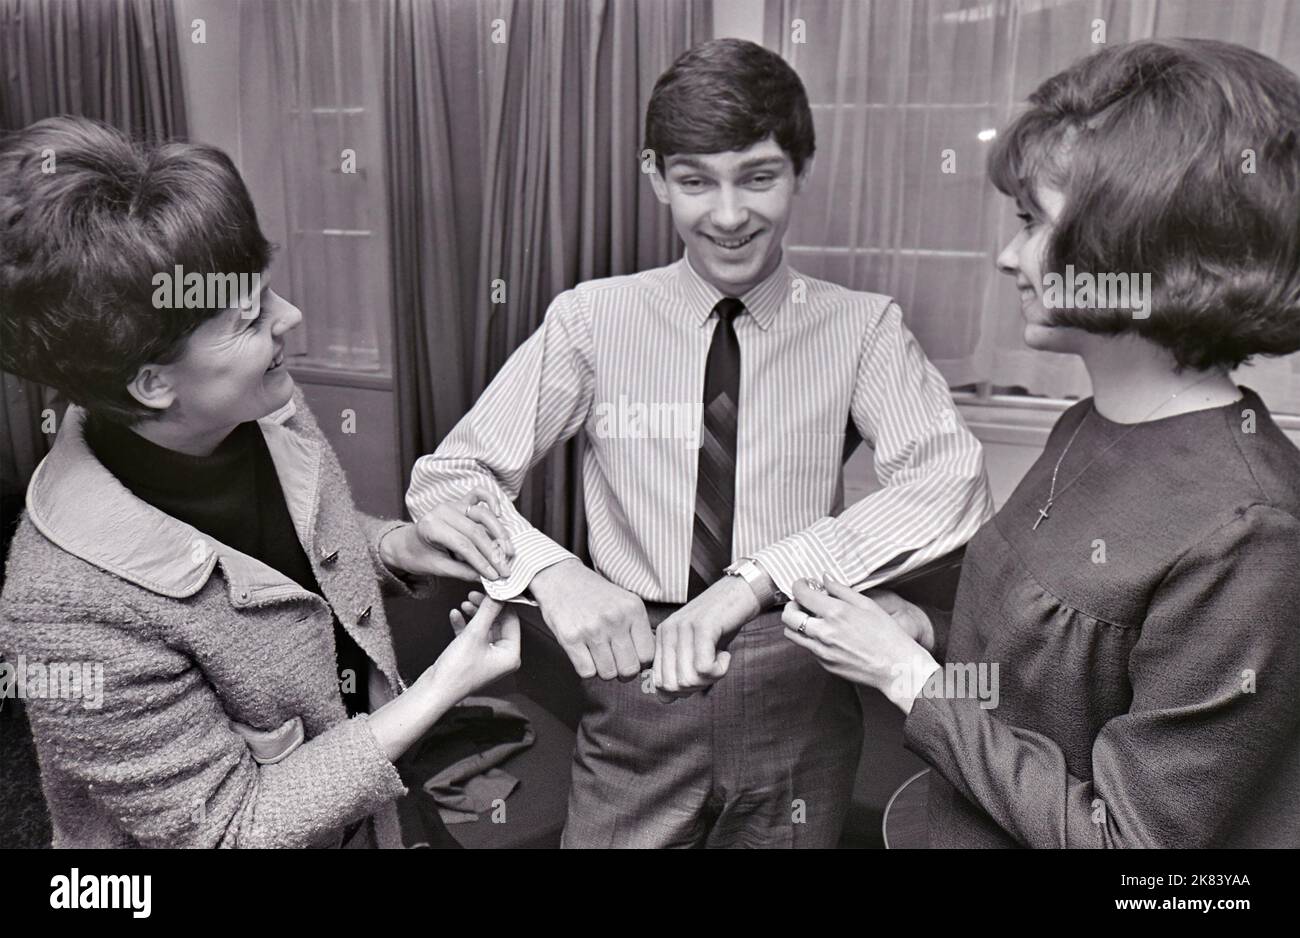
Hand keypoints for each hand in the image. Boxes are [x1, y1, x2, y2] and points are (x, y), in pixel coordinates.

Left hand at [380, 486, 514, 581]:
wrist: (406, 543)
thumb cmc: (418, 556)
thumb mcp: (436, 568)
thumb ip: (461, 572)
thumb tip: (486, 578)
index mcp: (431, 526)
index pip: (463, 545)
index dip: (481, 561)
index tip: (494, 576)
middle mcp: (442, 511)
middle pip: (475, 531)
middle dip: (493, 552)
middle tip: (506, 569)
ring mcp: (453, 504)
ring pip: (482, 514)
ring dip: (499, 532)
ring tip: (509, 551)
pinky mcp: (460, 502)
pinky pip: (478, 494)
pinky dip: (491, 500)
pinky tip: (500, 514)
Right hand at [421, 596, 520, 702]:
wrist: (434, 690)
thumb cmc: (456, 672)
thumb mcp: (474, 634)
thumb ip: (487, 611)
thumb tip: (497, 594)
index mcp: (510, 655)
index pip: (512, 620)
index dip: (501, 603)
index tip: (493, 590)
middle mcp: (502, 657)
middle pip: (498, 623)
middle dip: (485, 608)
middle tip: (475, 595)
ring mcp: (487, 658)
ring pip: (484, 628)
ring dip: (474, 614)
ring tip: (464, 603)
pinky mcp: (473, 657)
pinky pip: (472, 636)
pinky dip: (465, 625)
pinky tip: (455, 616)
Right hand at [528, 559, 653, 679]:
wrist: (560, 579)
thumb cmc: (595, 594)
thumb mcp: (624, 601)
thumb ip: (638, 628)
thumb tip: (649, 661)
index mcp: (633, 609)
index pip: (648, 655)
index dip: (640, 662)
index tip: (632, 658)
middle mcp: (615, 619)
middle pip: (629, 669)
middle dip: (623, 672)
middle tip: (615, 662)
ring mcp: (592, 629)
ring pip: (608, 674)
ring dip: (603, 670)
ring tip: (599, 655)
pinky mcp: (570, 638)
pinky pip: (586, 672)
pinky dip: (586, 669)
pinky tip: (585, 654)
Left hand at [653, 575, 757, 698]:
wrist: (743, 592)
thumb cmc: (722, 623)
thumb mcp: (697, 649)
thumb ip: (679, 672)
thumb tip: (664, 699)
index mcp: (663, 637)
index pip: (660, 683)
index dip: (682, 691)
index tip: (702, 675)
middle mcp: (668, 631)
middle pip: (673, 685)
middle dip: (697, 687)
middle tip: (713, 669)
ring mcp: (684, 627)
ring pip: (689, 679)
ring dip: (711, 678)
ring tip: (721, 659)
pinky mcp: (703, 627)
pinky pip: (704, 668)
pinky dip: (720, 670)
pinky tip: (726, 655)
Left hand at [782, 575, 937, 713]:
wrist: (896, 668)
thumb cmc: (887, 635)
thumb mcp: (867, 605)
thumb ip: (841, 590)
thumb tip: (825, 578)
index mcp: (835, 613)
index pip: (801, 594)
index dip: (798, 586)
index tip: (803, 584)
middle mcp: (823, 632)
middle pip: (788, 616)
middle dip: (792, 605)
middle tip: (802, 602)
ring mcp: (821, 651)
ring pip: (791, 634)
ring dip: (796, 622)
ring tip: (811, 618)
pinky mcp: (824, 664)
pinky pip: (808, 647)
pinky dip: (812, 638)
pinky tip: (828, 635)